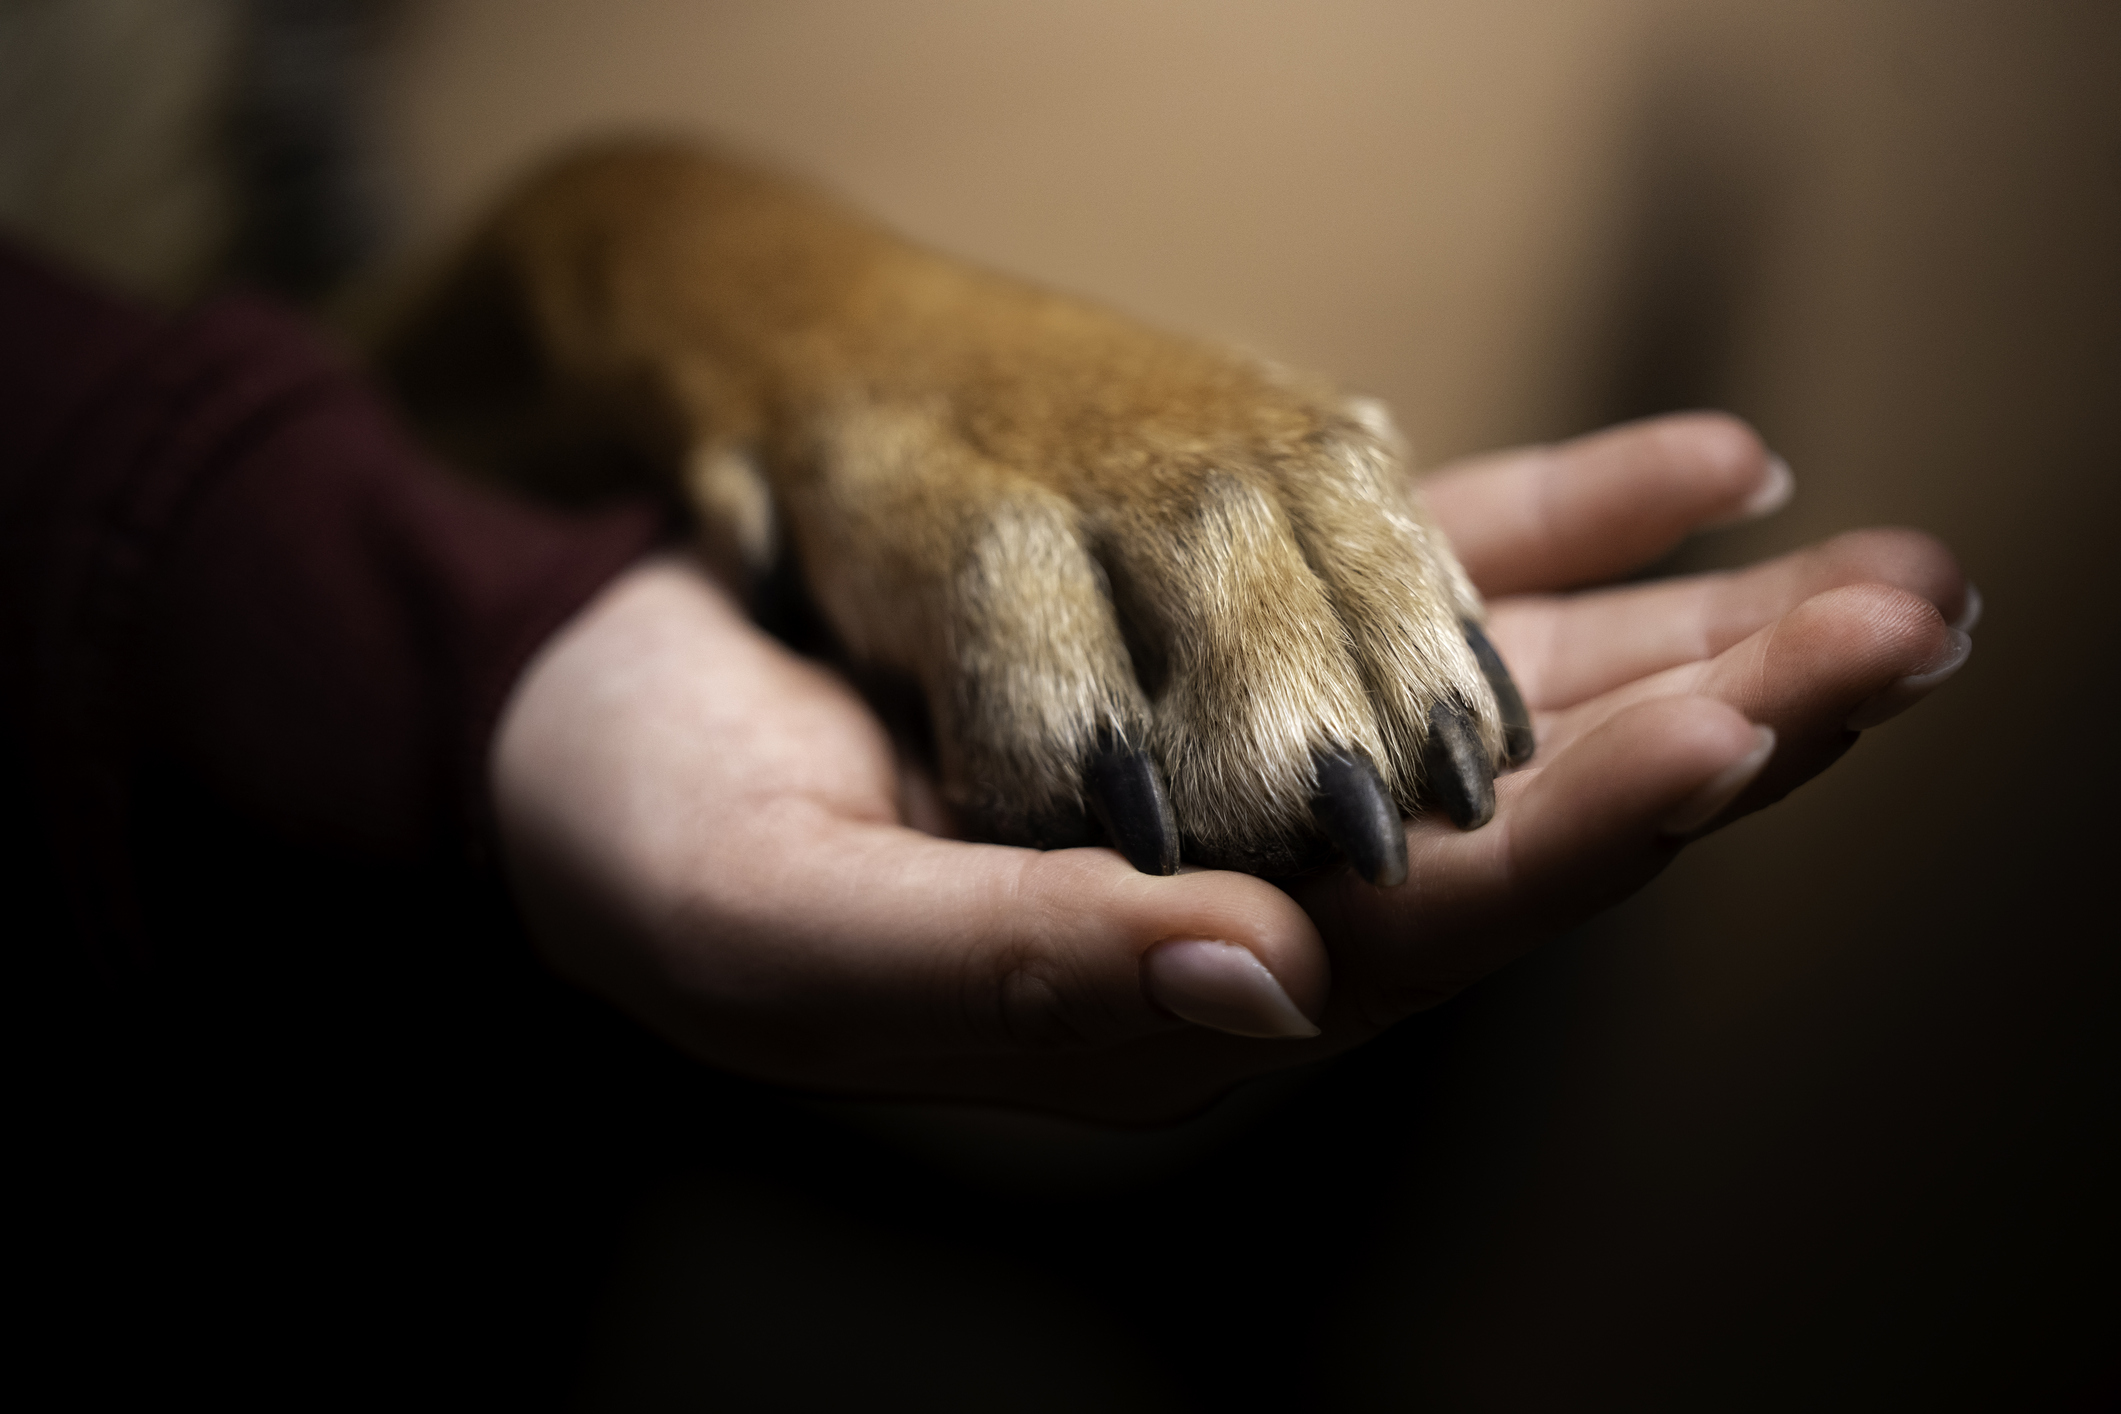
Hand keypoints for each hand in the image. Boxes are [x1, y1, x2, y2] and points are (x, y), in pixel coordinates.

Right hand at [491, 413, 1969, 1121]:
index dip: (1585, 841)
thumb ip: (1019, 975)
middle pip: (1523, 816)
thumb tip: (1264, 987)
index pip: (1418, 931)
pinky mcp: (1216, 644)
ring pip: (1509, 699)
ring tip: (1884, 575)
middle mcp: (1242, 879)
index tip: (1741, 742)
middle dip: (1721, 730)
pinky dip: (1558, 525)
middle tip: (1911, 631)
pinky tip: (1704, 468)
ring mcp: (1243, 758)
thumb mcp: (787, 931)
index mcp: (1154, 987)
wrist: (584, 723)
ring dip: (1694, 633)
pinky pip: (1416, 577)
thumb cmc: (648, 843)